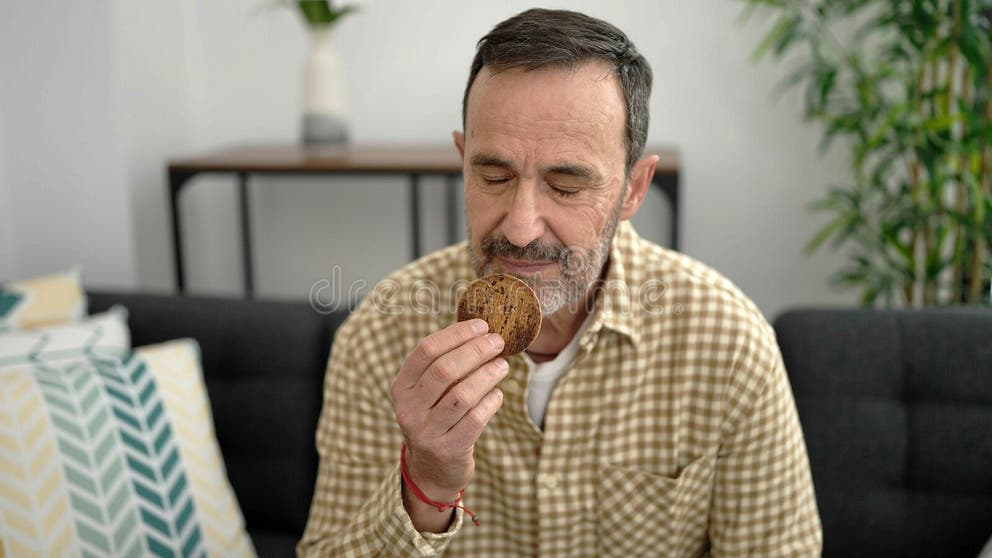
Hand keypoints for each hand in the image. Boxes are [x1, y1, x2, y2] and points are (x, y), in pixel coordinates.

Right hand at [389, 319, 507, 528]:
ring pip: (462, 395)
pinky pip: (476, 419)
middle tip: (497, 342)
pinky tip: (498, 394)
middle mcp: (408, 409)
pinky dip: (491, 402)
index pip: (426, 350)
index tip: (481, 325)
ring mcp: (427, 432)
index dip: (456, 334)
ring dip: (487, 375)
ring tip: (502, 365)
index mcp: (401, 388)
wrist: (432, 471)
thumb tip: (481, 332)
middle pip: (445, 370)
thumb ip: (444, 365)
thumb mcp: (428, 394)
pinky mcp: (449, 450)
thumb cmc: (437, 418)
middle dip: (476, 351)